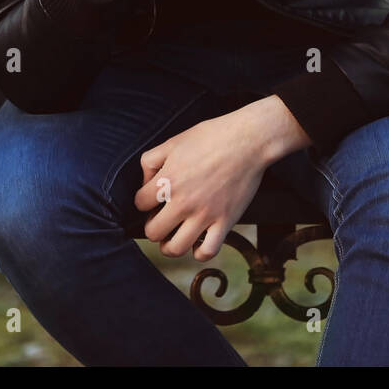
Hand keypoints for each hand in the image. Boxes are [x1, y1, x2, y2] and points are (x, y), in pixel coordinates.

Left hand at [132, 102, 275, 261]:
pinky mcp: (225, 222)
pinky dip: (199, 252)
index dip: (144, 201)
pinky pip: (207, 252)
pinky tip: (199, 241)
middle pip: (152, 232)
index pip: (139, 203)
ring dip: (170, 245)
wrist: (249, 140)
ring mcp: (205, 215)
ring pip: (175, 249)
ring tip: (174, 236)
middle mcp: (183, 202)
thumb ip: (151, 161)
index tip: (153, 198)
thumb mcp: (174, 141)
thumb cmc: (212, 137)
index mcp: (168, 181)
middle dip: (153, 226)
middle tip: (162, 219)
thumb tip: (145, 181)